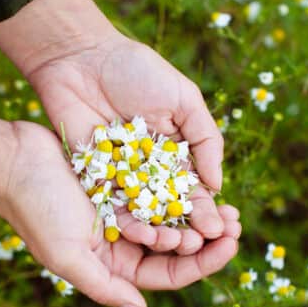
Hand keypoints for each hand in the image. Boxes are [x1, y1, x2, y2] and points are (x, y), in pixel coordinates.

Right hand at [0, 122, 239, 306]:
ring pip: (172, 220)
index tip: (231, 245)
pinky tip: (203, 181)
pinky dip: (182, 189)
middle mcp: (119, 245)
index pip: (168, 275)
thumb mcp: (68, 255)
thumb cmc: (35, 209)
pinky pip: (160, 191)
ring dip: (201, 214)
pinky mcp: (120, 183)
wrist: (13, 161)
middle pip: (176, 251)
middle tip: (238, 221)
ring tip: (228, 204)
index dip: (204, 265)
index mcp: (110, 267)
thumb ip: (104, 286)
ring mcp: (121, 213)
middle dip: (210, 240)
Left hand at [28, 34, 228, 253]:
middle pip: (173, 208)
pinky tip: (145, 237)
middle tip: (207, 246)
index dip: (210, 211)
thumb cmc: (137, 71)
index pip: (196, 190)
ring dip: (162, 232)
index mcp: (175, 153)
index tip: (225, 229)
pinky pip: (113, 205)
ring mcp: (122, 176)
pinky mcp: (94, 178)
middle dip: (191, 228)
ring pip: (145, 214)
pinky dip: (128, 222)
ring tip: (179, 247)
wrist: (82, 59)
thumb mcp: (184, 99)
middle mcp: (150, 170)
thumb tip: (218, 184)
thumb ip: (205, 140)